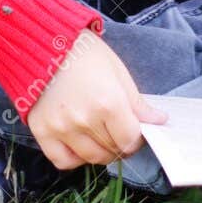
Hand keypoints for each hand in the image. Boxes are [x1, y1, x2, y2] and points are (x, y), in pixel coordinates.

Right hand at [26, 27, 168, 170]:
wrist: (44, 41)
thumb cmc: (85, 53)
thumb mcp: (117, 71)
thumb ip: (137, 102)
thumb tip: (159, 121)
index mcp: (108, 103)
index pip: (130, 140)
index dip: (137, 139)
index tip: (135, 131)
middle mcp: (84, 120)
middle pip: (112, 151)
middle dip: (121, 144)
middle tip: (119, 132)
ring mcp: (61, 128)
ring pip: (90, 158)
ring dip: (101, 152)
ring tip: (101, 136)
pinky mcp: (42, 131)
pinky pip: (63, 161)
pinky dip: (74, 158)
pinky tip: (80, 143)